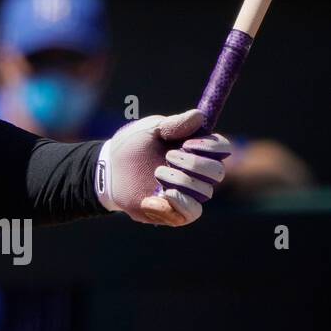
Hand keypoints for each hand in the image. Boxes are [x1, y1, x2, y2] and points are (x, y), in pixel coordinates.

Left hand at [95, 108, 230, 225]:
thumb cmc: (132, 145)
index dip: (212, 147)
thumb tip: (198, 116)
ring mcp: (188, 193)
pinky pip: (189, 213)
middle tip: (169, 156)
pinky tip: (152, 198)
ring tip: (156, 172)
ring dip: (180, 181)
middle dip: (196, 164)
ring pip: (204, 193)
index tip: (188, 143)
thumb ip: (173, 124)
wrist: (108, 168)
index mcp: (196, 149)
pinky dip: (175, 205)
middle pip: (217, 172)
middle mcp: (197, 173)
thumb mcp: (149, 130)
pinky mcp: (175, 211)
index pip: (222, 149)